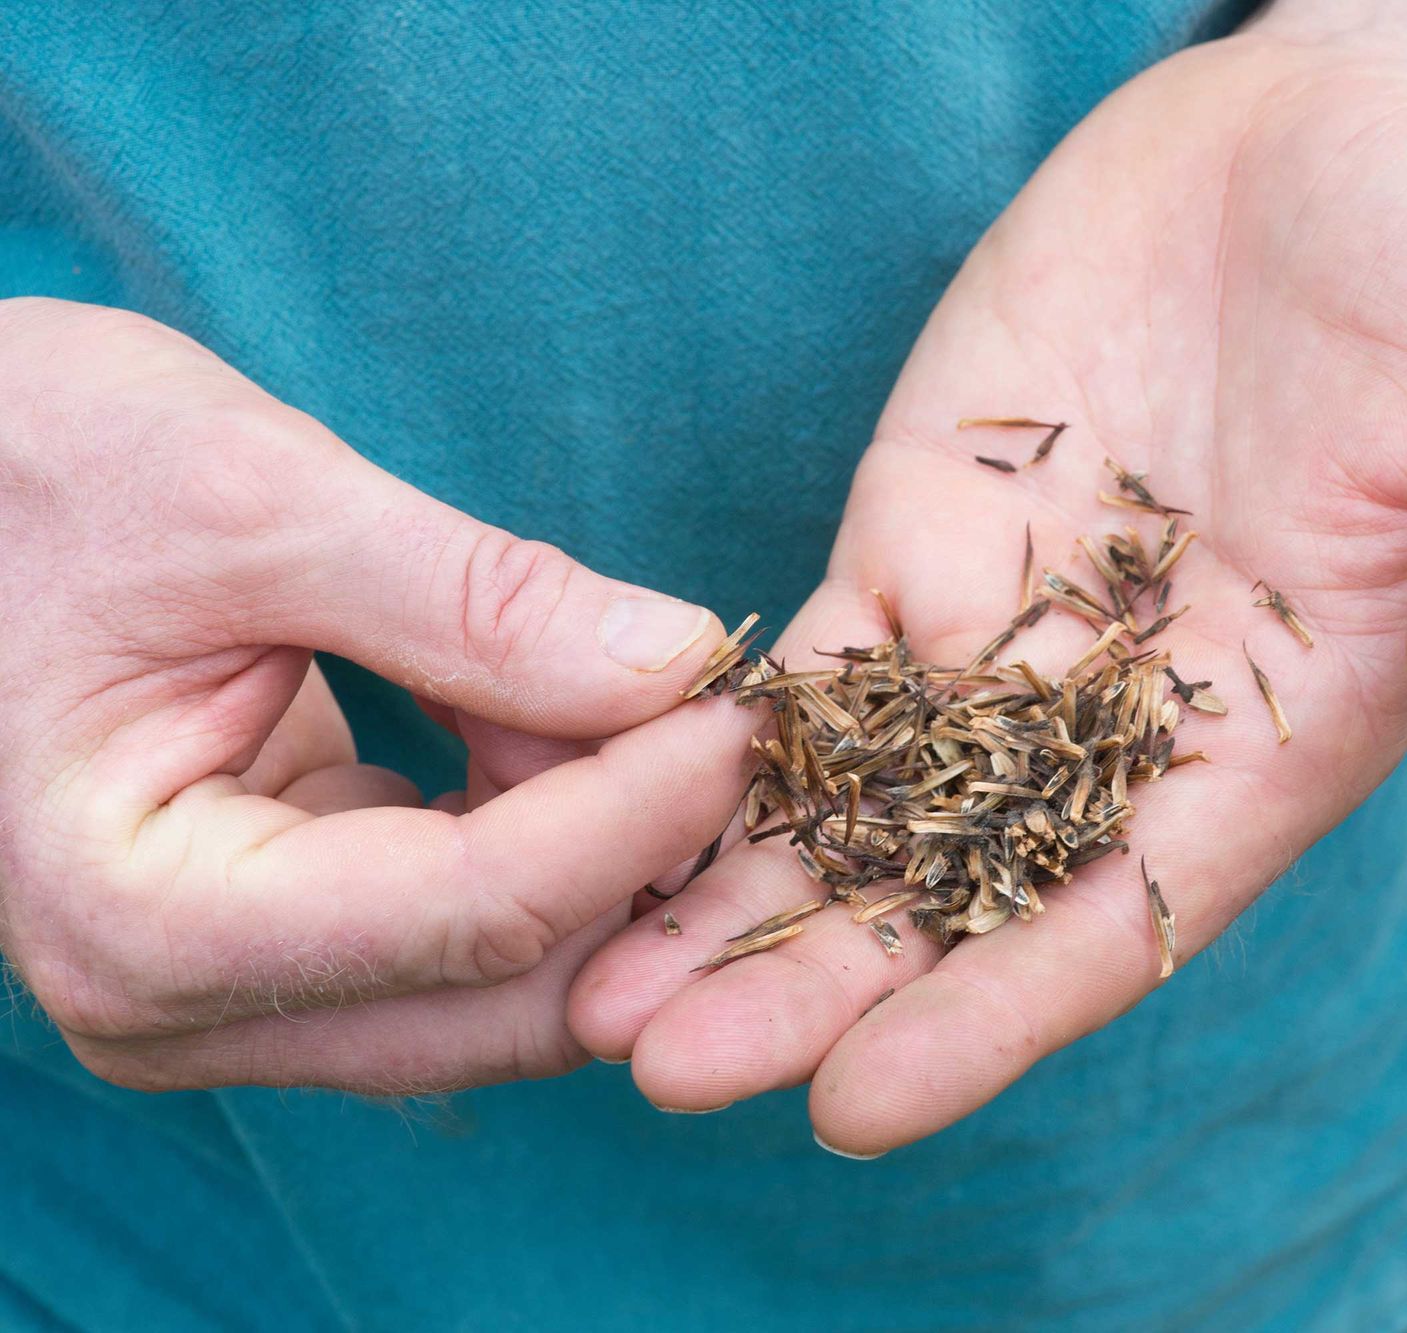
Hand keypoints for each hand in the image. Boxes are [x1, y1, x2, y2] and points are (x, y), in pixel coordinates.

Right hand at [0, 298, 754, 1093]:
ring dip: (596, 840)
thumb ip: (472, 596)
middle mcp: (184, 1000)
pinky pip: (464, 923)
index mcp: (146, 917)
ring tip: (613, 682)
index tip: (741, 709)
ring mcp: (234, 983)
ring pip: (502, 974)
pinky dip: (541, 826)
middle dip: (637, 853)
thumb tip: (676, 662)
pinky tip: (544, 710)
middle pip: (505, 989)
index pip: (475, 913)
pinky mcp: (282, 933)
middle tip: (718, 707)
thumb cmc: (26, 468)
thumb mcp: (248, 497)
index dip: (638, 812)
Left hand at [567, 4, 1406, 1151]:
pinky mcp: (924, 526)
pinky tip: (619, 798)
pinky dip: (728, 736)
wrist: (1337, 135)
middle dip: (812, 981)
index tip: (855, 1105)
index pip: (1122, 911)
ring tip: (596, 981)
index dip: (991, 1015)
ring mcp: (1010, 621)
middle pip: (954, 883)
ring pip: (857, 790)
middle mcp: (1124, 711)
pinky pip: (817, 655)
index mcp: (1272, 727)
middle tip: (657, 1069)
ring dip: (732, 887)